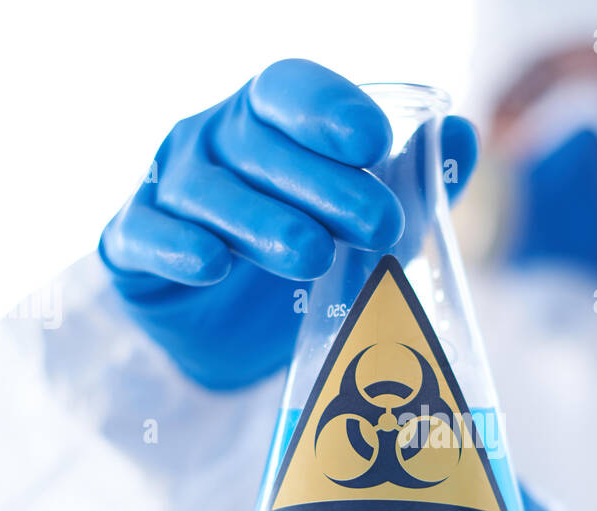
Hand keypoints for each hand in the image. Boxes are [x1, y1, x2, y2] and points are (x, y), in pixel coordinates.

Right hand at [99, 58, 478, 389]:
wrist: (233, 333)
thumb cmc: (305, 255)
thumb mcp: (366, 220)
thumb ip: (418, 178)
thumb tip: (464, 135)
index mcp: (268, 119)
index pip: (290, 90)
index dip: (329, 110)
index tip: (375, 144)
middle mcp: (213, 140)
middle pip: (257, 145)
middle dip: (321, 183)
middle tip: (379, 225)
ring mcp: (169, 188)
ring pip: (207, 192)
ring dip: (259, 220)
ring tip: (311, 255)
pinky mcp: (132, 242)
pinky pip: (146, 234)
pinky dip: (176, 246)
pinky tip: (212, 263)